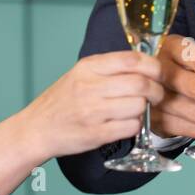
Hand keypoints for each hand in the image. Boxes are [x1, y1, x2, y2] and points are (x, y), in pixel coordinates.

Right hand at [17, 51, 167, 158]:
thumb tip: (147, 63)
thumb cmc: (63, 101)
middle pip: (141, 84)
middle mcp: (90, 87)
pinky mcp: (95, 134)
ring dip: (145, 110)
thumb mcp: (81, 74)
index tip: (159, 73)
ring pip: (139, 106)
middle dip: (157, 91)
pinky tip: (126, 123)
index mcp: (89, 67)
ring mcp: (92, 112)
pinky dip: (135, 126)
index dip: (154, 66)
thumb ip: (110, 68)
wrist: (35, 129)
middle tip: (157, 95)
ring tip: (138, 110)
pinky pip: (131, 127)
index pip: (132, 59)